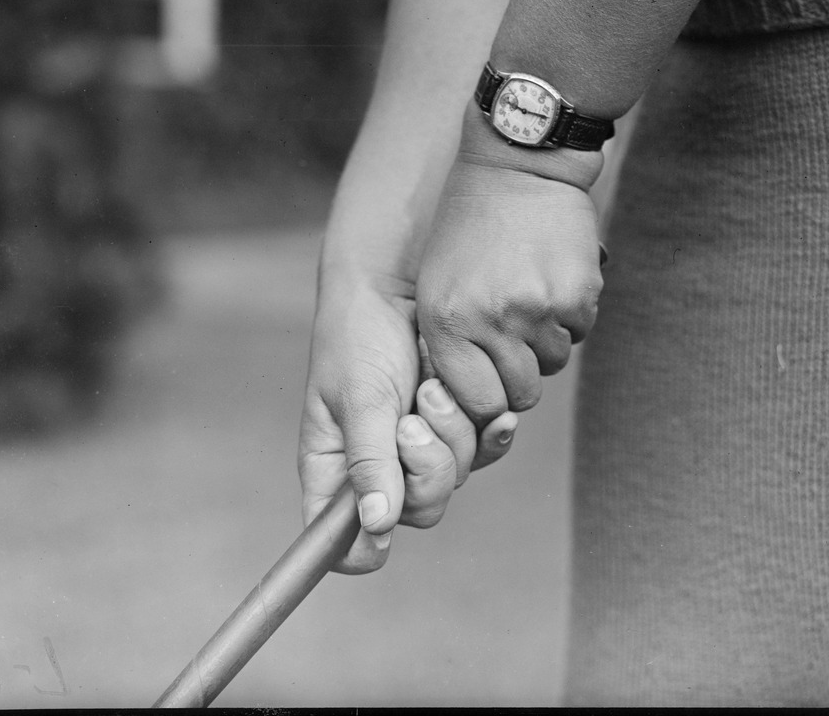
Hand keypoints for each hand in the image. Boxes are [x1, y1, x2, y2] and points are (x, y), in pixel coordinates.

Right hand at [298, 271, 516, 573]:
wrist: (402, 280)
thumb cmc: (360, 334)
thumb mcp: (357, 397)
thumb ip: (368, 460)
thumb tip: (376, 525)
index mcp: (336, 470)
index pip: (343, 543)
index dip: (362, 548)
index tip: (381, 523)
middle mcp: (382, 468)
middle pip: (418, 512)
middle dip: (424, 465)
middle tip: (412, 417)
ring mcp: (425, 449)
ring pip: (456, 478)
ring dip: (452, 430)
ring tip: (432, 384)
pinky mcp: (463, 425)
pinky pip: (487, 450)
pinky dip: (488, 428)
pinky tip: (491, 409)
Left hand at [415, 153, 602, 427]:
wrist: (517, 164)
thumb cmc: (469, 225)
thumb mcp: (438, 282)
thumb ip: (454, 342)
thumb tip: (483, 398)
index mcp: (446, 322)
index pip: (478, 402)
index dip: (489, 399)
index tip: (492, 381)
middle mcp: (490, 322)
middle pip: (522, 393)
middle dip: (521, 376)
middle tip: (515, 340)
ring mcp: (537, 310)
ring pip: (553, 363)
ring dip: (546, 341)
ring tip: (530, 295)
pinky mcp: (577, 294)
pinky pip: (580, 331)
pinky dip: (571, 315)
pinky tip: (552, 277)